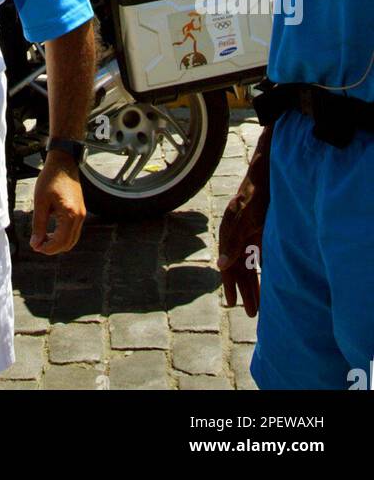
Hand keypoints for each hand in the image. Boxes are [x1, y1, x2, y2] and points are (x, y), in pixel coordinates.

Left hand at [30, 153, 86, 254]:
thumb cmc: (50, 179)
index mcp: (70, 214)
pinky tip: (51, 231)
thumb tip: (35, 244)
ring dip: (59, 243)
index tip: (34, 247)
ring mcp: (82, 214)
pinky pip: (74, 231)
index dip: (47, 248)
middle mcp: (79, 216)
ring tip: (43, 238)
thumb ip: (38, 224)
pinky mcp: (81, 211)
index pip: (60, 242)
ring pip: (73, 239)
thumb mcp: (40, 202)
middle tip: (37, 244)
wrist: (63, 162)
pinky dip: (64, 236)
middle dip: (53, 248)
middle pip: (68, 243)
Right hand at [217, 193, 264, 316]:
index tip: (233, 303)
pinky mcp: (261, 234)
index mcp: (229, 234)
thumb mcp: (245, 219)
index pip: (228, 265)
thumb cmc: (254, 196)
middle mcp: (237, 238)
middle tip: (251, 313)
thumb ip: (234, 241)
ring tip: (260, 306)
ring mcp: (249, 236)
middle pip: (239, 269)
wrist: (267, 177)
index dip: (230, 284)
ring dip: (254, 285)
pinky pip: (260, 258)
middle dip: (245, 291)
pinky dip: (263, 273)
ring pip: (250, 266)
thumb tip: (222, 266)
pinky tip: (268, 285)